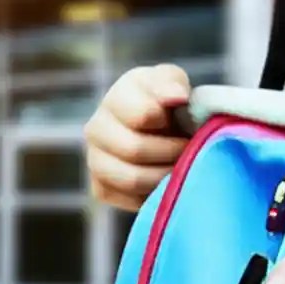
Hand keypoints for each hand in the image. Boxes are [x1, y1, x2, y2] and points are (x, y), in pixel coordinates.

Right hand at [85, 64, 191, 210]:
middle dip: (171, 153)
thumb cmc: (169, 105)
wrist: (162, 133)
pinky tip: (164, 183)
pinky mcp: (99, 188)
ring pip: (130, 178)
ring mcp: (94, 160)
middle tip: (190, 152)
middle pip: (134, 150)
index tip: (185, 122)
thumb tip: (175, 96)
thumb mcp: (174, 84)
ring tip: (180, 168)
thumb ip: (172, 83)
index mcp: (116, 98)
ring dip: (163, 177)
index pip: (142, 114)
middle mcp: (96, 128)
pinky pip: (127, 200)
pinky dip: (152, 196)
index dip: (170, 123)